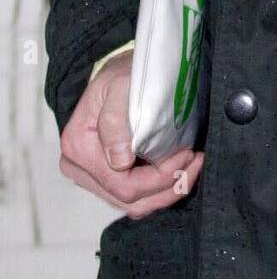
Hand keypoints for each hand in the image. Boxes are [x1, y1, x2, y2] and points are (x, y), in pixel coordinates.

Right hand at [59, 49, 202, 218]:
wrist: (120, 72)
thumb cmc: (121, 75)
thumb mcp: (120, 86)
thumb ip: (115, 120)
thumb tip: (120, 162)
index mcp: (78, 150)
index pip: (123, 184)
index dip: (160, 177)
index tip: (187, 153)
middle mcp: (81, 171)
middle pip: (130, 200)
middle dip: (169, 186)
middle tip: (196, 161)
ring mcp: (95, 178)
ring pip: (136, 205)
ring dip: (168, 191)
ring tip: (192, 166)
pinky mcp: (110, 178)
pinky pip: (139, 197)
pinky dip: (162, 189)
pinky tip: (180, 169)